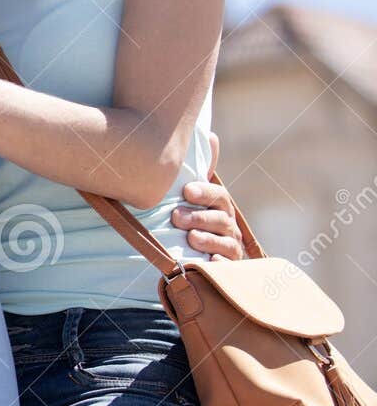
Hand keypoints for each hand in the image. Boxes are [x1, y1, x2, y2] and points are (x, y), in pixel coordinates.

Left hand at [171, 131, 244, 260]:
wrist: (194, 255)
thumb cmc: (190, 218)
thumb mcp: (191, 196)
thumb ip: (199, 170)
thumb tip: (212, 135)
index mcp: (220, 208)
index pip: (218, 196)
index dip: (204, 192)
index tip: (186, 191)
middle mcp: (229, 227)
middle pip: (221, 220)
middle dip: (199, 217)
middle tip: (176, 217)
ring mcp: (230, 249)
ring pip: (225, 244)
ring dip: (207, 240)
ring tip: (190, 238)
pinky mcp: (228, 270)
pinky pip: (227, 269)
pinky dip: (219, 265)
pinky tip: (209, 264)